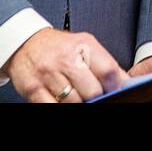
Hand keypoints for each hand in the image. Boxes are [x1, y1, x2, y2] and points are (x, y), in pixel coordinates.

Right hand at [4, 28, 127, 102]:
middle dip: (96, 98)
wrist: (25, 43)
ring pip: (74, 102)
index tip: (115, 91)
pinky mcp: (34, 89)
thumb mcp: (84, 46)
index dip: (115, 86)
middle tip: (94, 96)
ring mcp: (49, 74)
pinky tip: (63, 101)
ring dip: (79, 104)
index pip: (108, 70)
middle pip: (92, 90)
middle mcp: (66, 58)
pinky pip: (54, 107)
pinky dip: (61, 107)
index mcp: (83, 45)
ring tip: (78, 97)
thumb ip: (104, 64)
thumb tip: (125, 83)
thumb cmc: (58, 48)